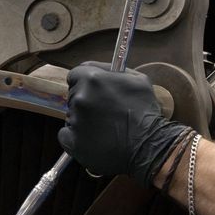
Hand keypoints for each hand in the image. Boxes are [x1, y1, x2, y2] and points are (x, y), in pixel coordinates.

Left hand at [59, 62, 190, 183]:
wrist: (148, 146)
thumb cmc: (145, 113)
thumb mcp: (137, 80)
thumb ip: (113, 70)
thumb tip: (97, 68)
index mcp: (92, 79)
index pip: (75, 75)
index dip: (85, 83)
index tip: (94, 92)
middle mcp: (80, 98)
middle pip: (73, 96)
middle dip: (86, 102)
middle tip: (104, 113)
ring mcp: (74, 120)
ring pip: (72, 116)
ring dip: (83, 120)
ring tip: (104, 129)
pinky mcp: (72, 141)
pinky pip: (66, 136)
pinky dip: (76, 138)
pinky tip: (94, 140)